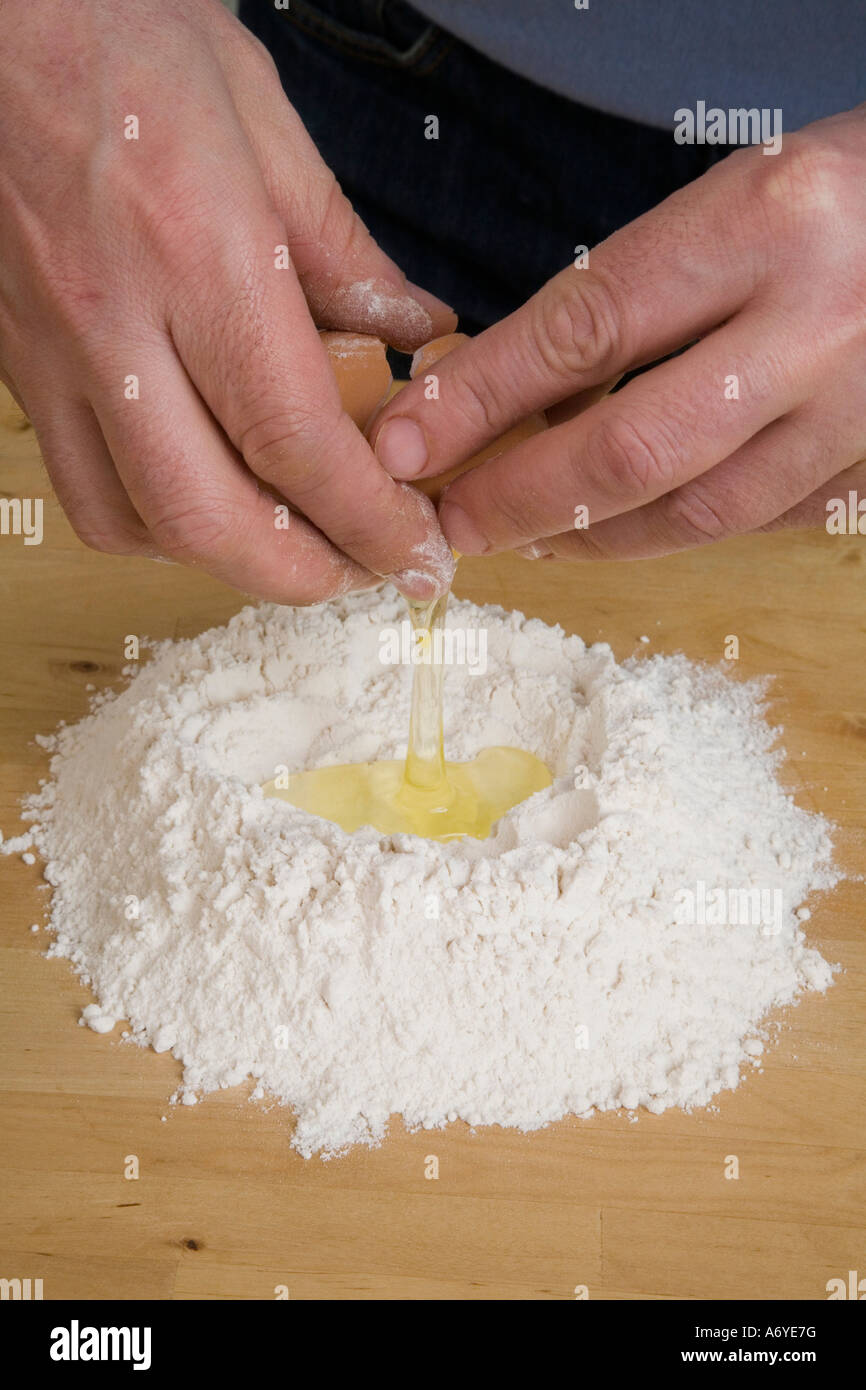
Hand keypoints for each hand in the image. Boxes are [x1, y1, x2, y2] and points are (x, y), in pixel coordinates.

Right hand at [0, 0, 455, 600]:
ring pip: (134, 522)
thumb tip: (413, 330)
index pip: (296, 440)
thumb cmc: (114, 25)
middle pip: (208, 518)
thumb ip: (341, 246)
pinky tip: (202, 494)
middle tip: (363, 570)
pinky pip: (80, 486)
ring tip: (294, 538)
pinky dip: (151, 522)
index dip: (370, 521)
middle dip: (302, 574)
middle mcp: (113, 319)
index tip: (419, 553)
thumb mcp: (259, 114)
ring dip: (227, 557)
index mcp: (196, 251)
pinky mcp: (14, 360)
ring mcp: (49, 349)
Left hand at [371, 107, 865, 560]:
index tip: (410, 440)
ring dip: (590, 536)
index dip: (481, 398)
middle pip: (634, 446)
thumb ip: (627, 292)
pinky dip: (673, 531)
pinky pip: (756, 524)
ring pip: (696, 510)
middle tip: (454, 521)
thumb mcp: (728, 204)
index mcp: (765, 225)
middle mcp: (815, 325)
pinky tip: (620, 530)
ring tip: (525, 534)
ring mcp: (854, 410)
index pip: (586, 327)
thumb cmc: (834, 202)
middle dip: (520, 496)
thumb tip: (508, 387)